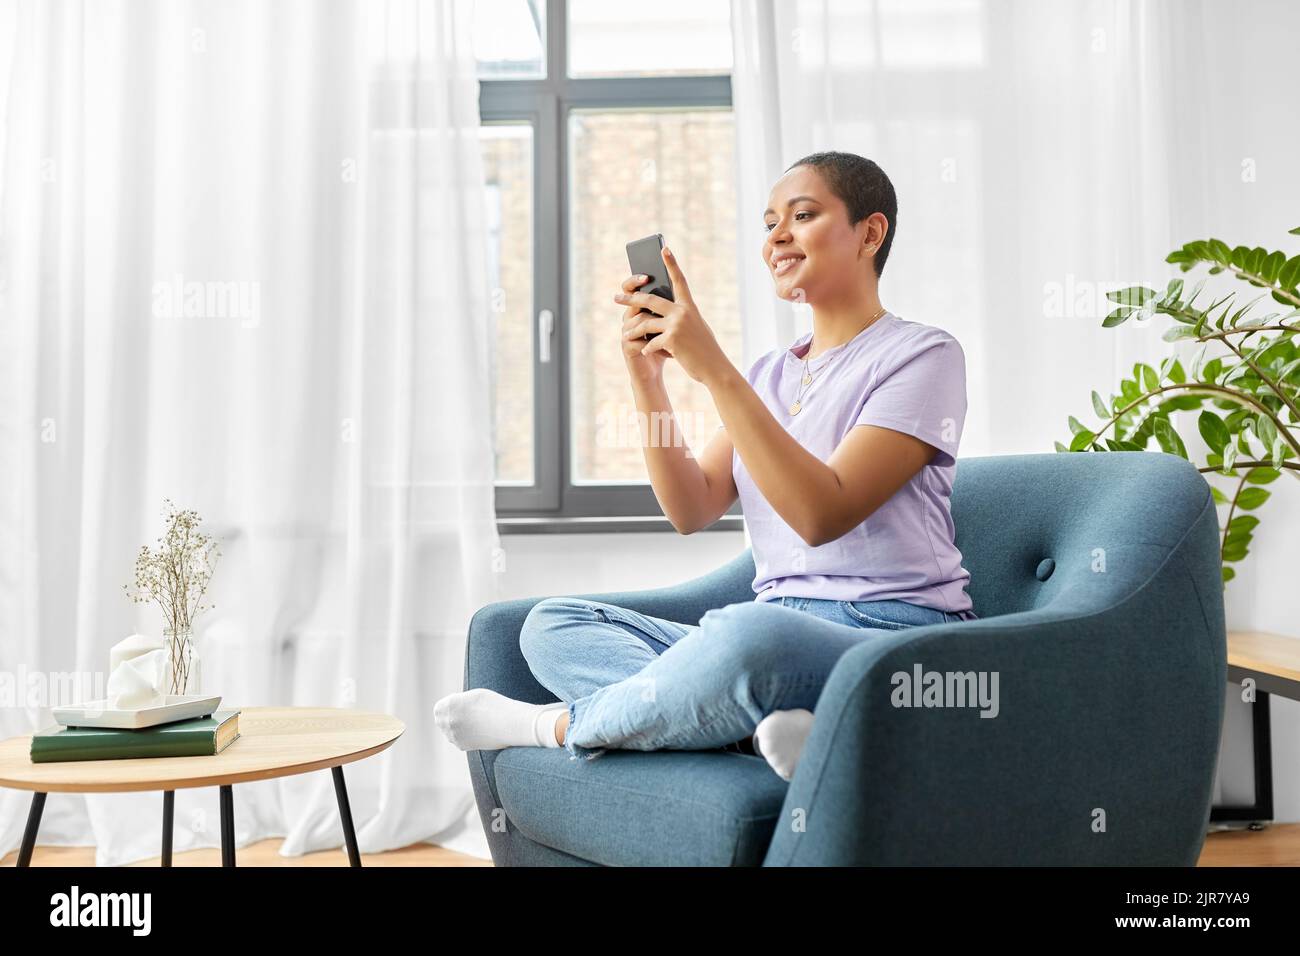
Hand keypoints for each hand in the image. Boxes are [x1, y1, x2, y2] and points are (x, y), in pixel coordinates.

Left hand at [615, 246, 733, 387]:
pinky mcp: (672, 340)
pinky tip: (646, 353)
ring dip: (633, 331)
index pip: (679, 280)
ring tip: (625, 335)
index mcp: (689, 306)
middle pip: (650, 300)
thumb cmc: (703, 348)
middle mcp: (683, 311)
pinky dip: (647, 349)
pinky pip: (651, 342)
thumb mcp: (695, 326)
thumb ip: (680, 316)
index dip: (671, 263)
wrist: (714, 367)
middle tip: (616, 298)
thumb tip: (659, 311)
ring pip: (645, 323)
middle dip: (630, 299)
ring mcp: (677, 325)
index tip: (663, 249)